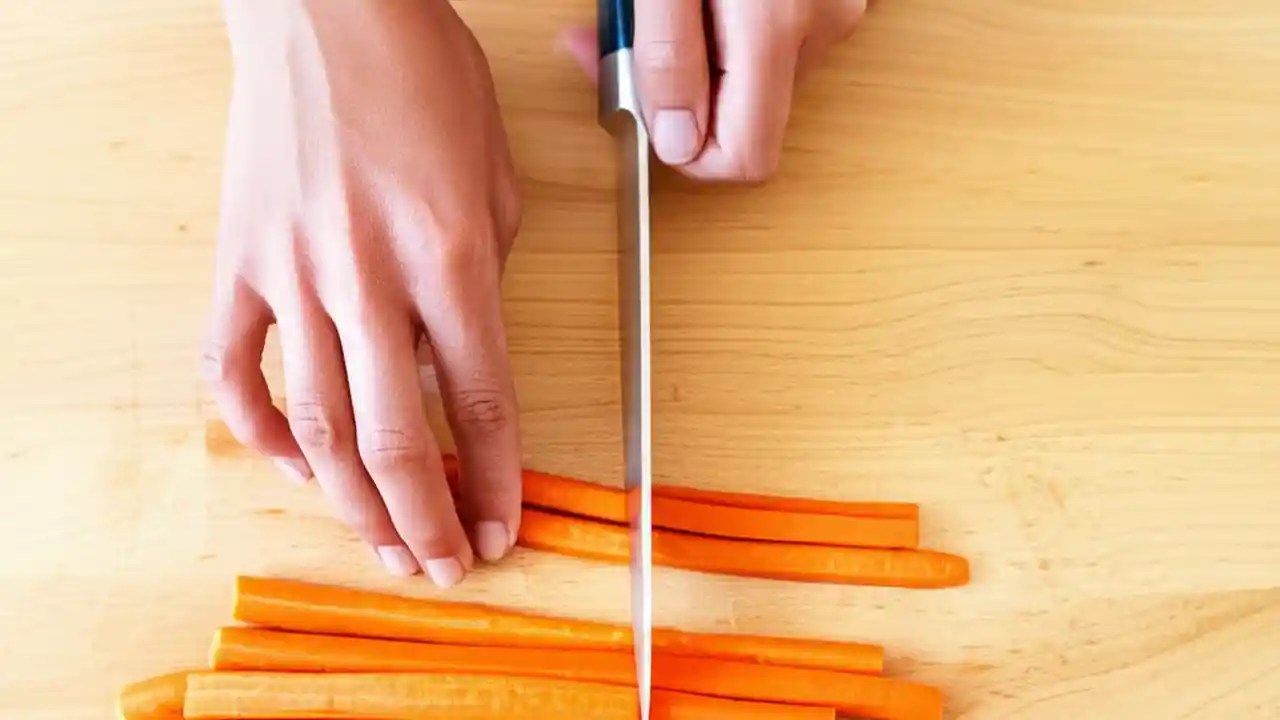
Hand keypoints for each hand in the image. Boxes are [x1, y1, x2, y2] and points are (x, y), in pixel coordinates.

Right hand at [204, 0, 522, 585]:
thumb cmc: (424, 74)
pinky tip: (295, 466)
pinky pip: (233, 370)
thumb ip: (489, 274)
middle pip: (399, 436)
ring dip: (354, 502)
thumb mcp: (497, 173)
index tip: (506, 526)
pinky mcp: (239, 262)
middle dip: (427, 519)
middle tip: (444, 565)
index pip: (484, 401)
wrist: (327, 7)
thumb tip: (468, 348)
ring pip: (318, 423)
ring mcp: (293, 273)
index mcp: (451, 254)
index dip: (499, 480)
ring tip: (384, 546)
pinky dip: (259, 431)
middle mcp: (369, 276)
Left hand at [563, 0, 865, 180]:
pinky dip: (724, 27)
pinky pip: (770, 38)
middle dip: (676, 94)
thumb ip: (668, 56)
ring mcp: (832, 7)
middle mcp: (818, 27)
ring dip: (696, 56)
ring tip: (651, 5)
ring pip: (753, 78)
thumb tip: (673, 141)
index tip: (635, 111)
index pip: (744, 158)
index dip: (686, 155)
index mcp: (775, 29)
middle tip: (614, 39)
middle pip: (744, 118)